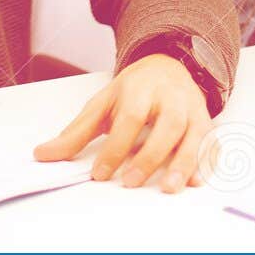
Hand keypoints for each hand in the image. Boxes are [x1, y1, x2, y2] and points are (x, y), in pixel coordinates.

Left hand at [33, 54, 211, 192]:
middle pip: (167, 124)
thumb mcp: (102, 104)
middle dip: (150, 156)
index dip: (116, 146)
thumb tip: (43, 154)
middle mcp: (171, 96)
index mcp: (140, 88)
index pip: (130, 117)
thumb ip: (76, 132)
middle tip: (131, 182)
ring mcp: (192, 108)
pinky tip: (195, 181)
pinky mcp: (206, 121)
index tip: (100, 174)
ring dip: (183, 162)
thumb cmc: (133, 89)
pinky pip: (211, 142)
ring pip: (194, 134)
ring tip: (169, 188)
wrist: (167, 65)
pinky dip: (206, 162)